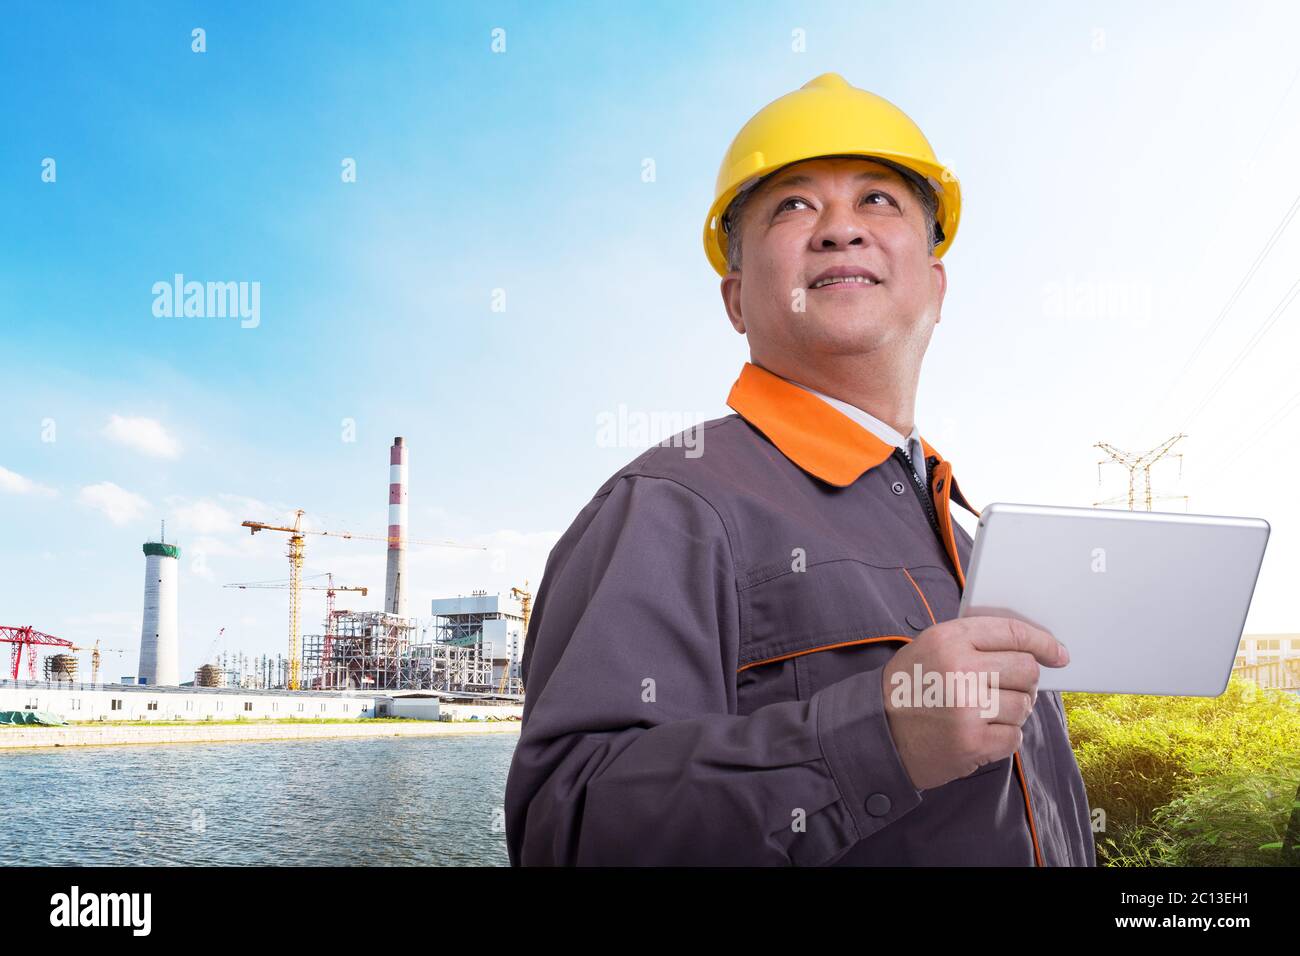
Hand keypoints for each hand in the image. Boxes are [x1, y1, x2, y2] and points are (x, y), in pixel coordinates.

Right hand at [880, 616, 1067, 790]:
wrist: (876, 734)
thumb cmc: (908, 688)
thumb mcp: (929, 648)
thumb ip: (972, 642)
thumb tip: (1029, 648)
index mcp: (948, 640)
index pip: (1012, 632)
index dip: (1042, 642)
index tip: (1058, 653)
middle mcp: (959, 670)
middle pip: (1025, 669)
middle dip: (1025, 680)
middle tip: (1008, 688)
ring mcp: (967, 708)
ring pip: (1023, 705)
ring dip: (1011, 711)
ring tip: (983, 712)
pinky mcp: (973, 743)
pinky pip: (1015, 736)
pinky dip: (1003, 737)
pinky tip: (980, 732)